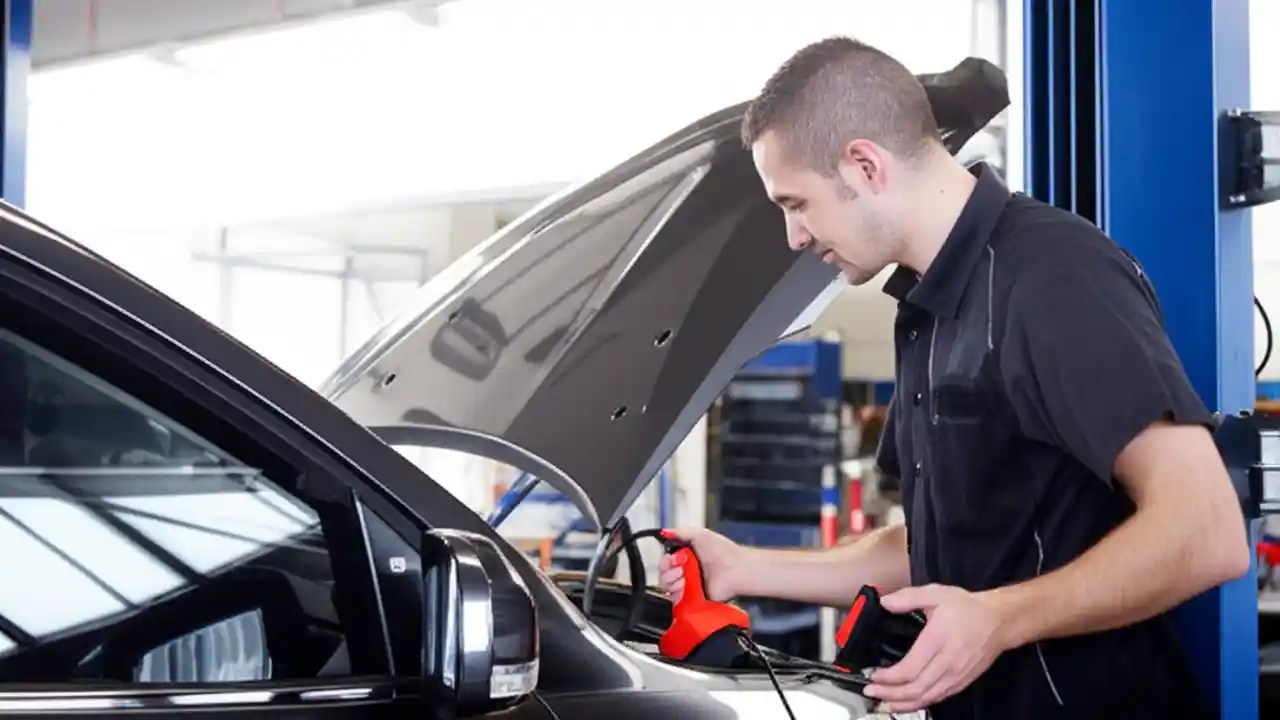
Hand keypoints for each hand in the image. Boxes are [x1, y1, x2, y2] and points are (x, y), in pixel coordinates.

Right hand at [657, 527, 744, 602]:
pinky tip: (684, 588)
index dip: (665, 561)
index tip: (672, 559)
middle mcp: (685, 572)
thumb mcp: (700, 534)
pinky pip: (675, 600)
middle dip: (667, 571)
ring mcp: (688, 587)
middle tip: (680, 569)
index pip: (665, 562)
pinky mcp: (692, 600)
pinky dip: (676, 594)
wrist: (736, 568)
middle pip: (663, 575)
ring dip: (672, 581)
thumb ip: (680, 532)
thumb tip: (664, 532)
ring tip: (684, 578)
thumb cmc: (722, 550)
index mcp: (685, 557)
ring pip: (667, 587)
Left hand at [863, 584, 1009, 712]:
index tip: (873, 675)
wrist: (999, 620)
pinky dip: (920, 703)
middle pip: (915, 689)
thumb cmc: (969, 609)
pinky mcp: (961, 682)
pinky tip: (907, 702)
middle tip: (871, 691)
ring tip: (885, 701)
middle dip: (890, 694)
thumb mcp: (936, 594)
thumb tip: (885, 602)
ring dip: (903, 703)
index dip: (888, 678)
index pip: (909, 669)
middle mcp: (947, 662)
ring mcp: (956, 675)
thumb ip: (908, 597)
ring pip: (926, 698)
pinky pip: (938, 698)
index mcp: (937, 640)